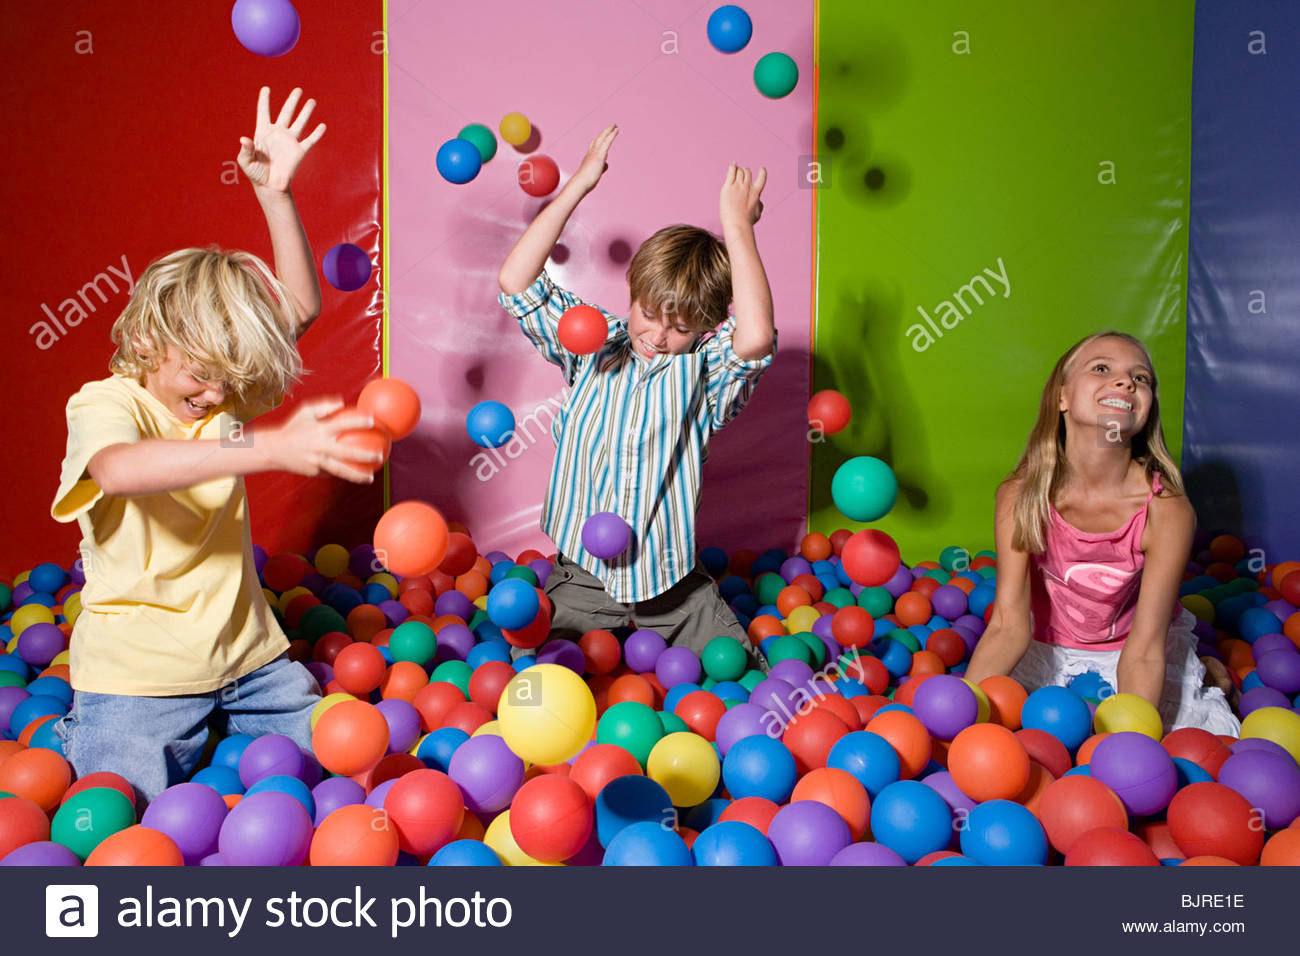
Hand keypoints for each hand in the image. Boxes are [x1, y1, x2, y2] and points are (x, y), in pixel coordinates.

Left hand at [237, 87, 325, 192]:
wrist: (270, 187)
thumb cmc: (255, 173)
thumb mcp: (245, 161)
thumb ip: (246, 149)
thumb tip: (244, 139)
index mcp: (263, 132)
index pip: (263, 112)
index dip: (264, 100)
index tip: (266, 89)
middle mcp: (278, 133)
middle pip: (286, 113)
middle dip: (292, 101)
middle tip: (298, 89)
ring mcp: (289, 141)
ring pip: (300, 122)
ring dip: (306, 112)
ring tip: (312, 101)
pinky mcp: (299, 152)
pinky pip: (310, 141)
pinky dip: (316, 134)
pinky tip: (322, 126)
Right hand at [262, 397, 380, 483]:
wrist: (274, 449)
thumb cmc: (294, 427)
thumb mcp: (305, 411)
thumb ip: (323, 405)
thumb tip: (342, 402)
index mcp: (319, 430)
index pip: (342, 424)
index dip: (358, 422)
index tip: (373, 421)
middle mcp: (319, 447)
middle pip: (346, 453)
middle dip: (365, 455)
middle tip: (380, 455)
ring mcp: (317, 461)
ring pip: (341, 470)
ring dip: (357, 475)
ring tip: (371, 478)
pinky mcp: (314, 472)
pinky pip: (332, 472)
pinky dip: (344, 474)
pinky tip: (357, 476)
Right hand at [569, 124, 617, 193]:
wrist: (581, 183)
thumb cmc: (585, 182)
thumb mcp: (595, 173)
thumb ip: (601, 167)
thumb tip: (606, 164)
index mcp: (588, 157)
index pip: (594, 146)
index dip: (599, 139)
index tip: (603, 135)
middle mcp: (591, 153)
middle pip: (598, 139)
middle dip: (605, 132)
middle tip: (611, 127)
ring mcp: (595, 153)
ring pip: (602, 138)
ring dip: (609, 131)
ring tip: (615, 126)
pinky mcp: (600, 155)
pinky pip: (607, 142)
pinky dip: (611, 135)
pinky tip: (616, 130)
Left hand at [720, 163, 766, 228]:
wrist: (737, 224)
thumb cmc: (747, 222)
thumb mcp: (757, 214)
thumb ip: (759, 206)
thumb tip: (759, 202)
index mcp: (756, 193)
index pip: (762, 178)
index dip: (762, 172)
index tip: (762, 169)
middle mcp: (747, 187)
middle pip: (748, 172)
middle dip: (746, 171)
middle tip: (743, 172)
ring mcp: (737, 186)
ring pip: (740, 171)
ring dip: (739, 170)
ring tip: (736, 170)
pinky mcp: (728, 187)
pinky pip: (731, 172)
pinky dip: (733, 166)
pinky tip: (733, 165)